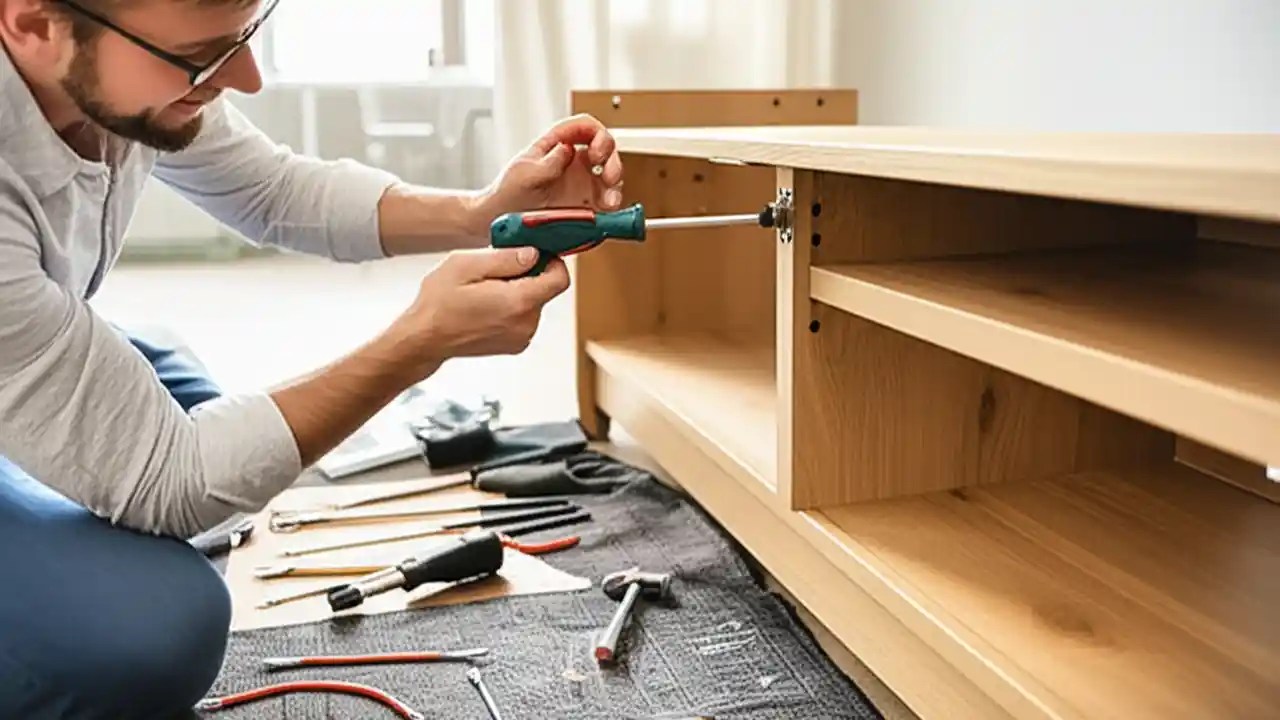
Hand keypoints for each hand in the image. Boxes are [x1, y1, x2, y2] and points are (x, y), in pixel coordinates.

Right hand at [393, 247, 570, 377]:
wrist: (424, 339)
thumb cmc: (439, 303)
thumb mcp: (466, 265)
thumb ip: (505, 258)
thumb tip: (533, 254)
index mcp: (519, 302)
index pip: (560, 279)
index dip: (552, 261)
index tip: (534, 253)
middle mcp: (526, 324)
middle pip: (546, 290)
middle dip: (528, 274)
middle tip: (496, 270)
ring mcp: (522, 337)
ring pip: (535, 302)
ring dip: (518, 291)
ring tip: (486, 290)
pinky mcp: (515, 344)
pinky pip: (525, 317)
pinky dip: (513, 306)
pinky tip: (487, 304)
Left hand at [477, 114, 624, 220]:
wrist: (500, 224)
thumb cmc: (506, 194)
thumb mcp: (522, 174)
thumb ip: (546, 162)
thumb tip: (566, 149)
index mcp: (557, 146)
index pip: (584, 127)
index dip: (596, 133)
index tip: (595, 151)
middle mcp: (573, 162)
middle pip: (605, 149)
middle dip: (612, 159)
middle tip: (607, 174)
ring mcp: (582, 184)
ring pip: (610, 174)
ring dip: (616, 184)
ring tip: (610, 199)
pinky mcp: (587, 206)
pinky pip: (607, 201)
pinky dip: (612, 205)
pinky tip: (607, 210)